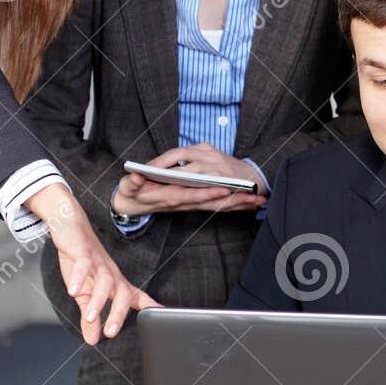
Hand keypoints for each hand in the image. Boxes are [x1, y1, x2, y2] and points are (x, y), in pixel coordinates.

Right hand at [26, 183, 158, 344]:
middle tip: (111, 332)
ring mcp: (98, 263)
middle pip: (121, 293)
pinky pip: (84, 266)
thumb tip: (92, 339)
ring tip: (89, 316)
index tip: (162, 316)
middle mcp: (111, 273)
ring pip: (104, 282)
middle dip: (117, 314)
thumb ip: (89, 317)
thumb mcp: (84, 293)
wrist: (71, 229)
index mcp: (114, 283)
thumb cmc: (82, 262)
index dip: (149, 306)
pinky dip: (80, 278)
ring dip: (97, 300)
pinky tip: (73, 291)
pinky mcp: (83, 253)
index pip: (135, 297)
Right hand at [112, 143, 268, 216]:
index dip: (206, 194)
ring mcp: (190, 203)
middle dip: (232, 201)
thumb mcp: (127, 189)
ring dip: (238, 205)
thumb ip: (130, 184)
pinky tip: (250, 203)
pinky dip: (233, 205)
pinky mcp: (194, 202)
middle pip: (211, 203)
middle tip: (253, 198)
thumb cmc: (132, 194)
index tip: (223, 190)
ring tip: (259, 201)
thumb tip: (135, 178)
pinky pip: (216, 206)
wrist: (132, 205)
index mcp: (169, 197)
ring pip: (217, 206)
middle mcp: (183, 202)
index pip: (191, 196)